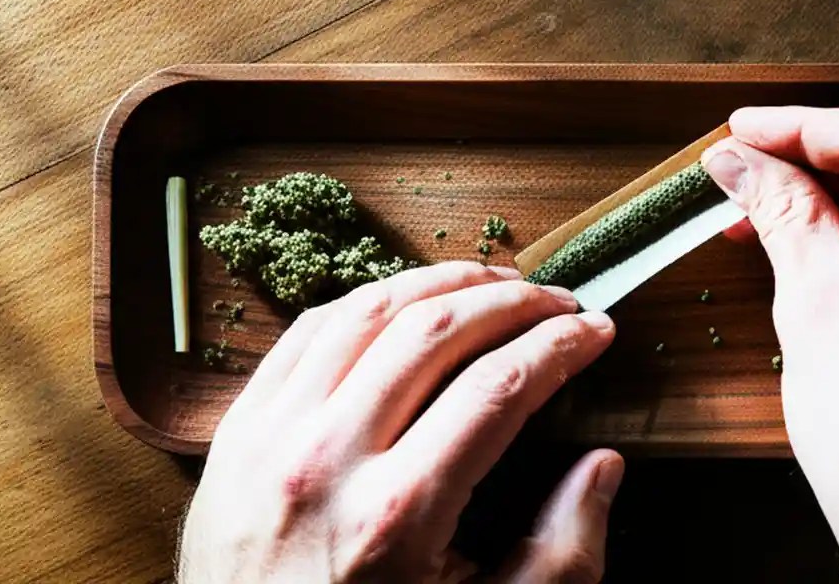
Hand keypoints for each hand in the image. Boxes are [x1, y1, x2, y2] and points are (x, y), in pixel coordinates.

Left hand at [179, 263, 622, 582]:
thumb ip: (560, 556)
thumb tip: (602, 467)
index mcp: (396, 517)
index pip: (498, 388)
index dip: (560, 347)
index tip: (596, 332)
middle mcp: (328, 461)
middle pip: (435, 332)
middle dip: (512, 301)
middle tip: (558, 300)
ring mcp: (271, 439)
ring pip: (368, 313)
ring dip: (440, 282)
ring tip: (494, 281)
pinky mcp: (237, 432)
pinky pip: (307, 333)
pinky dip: (367, 301)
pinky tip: (408, 300)